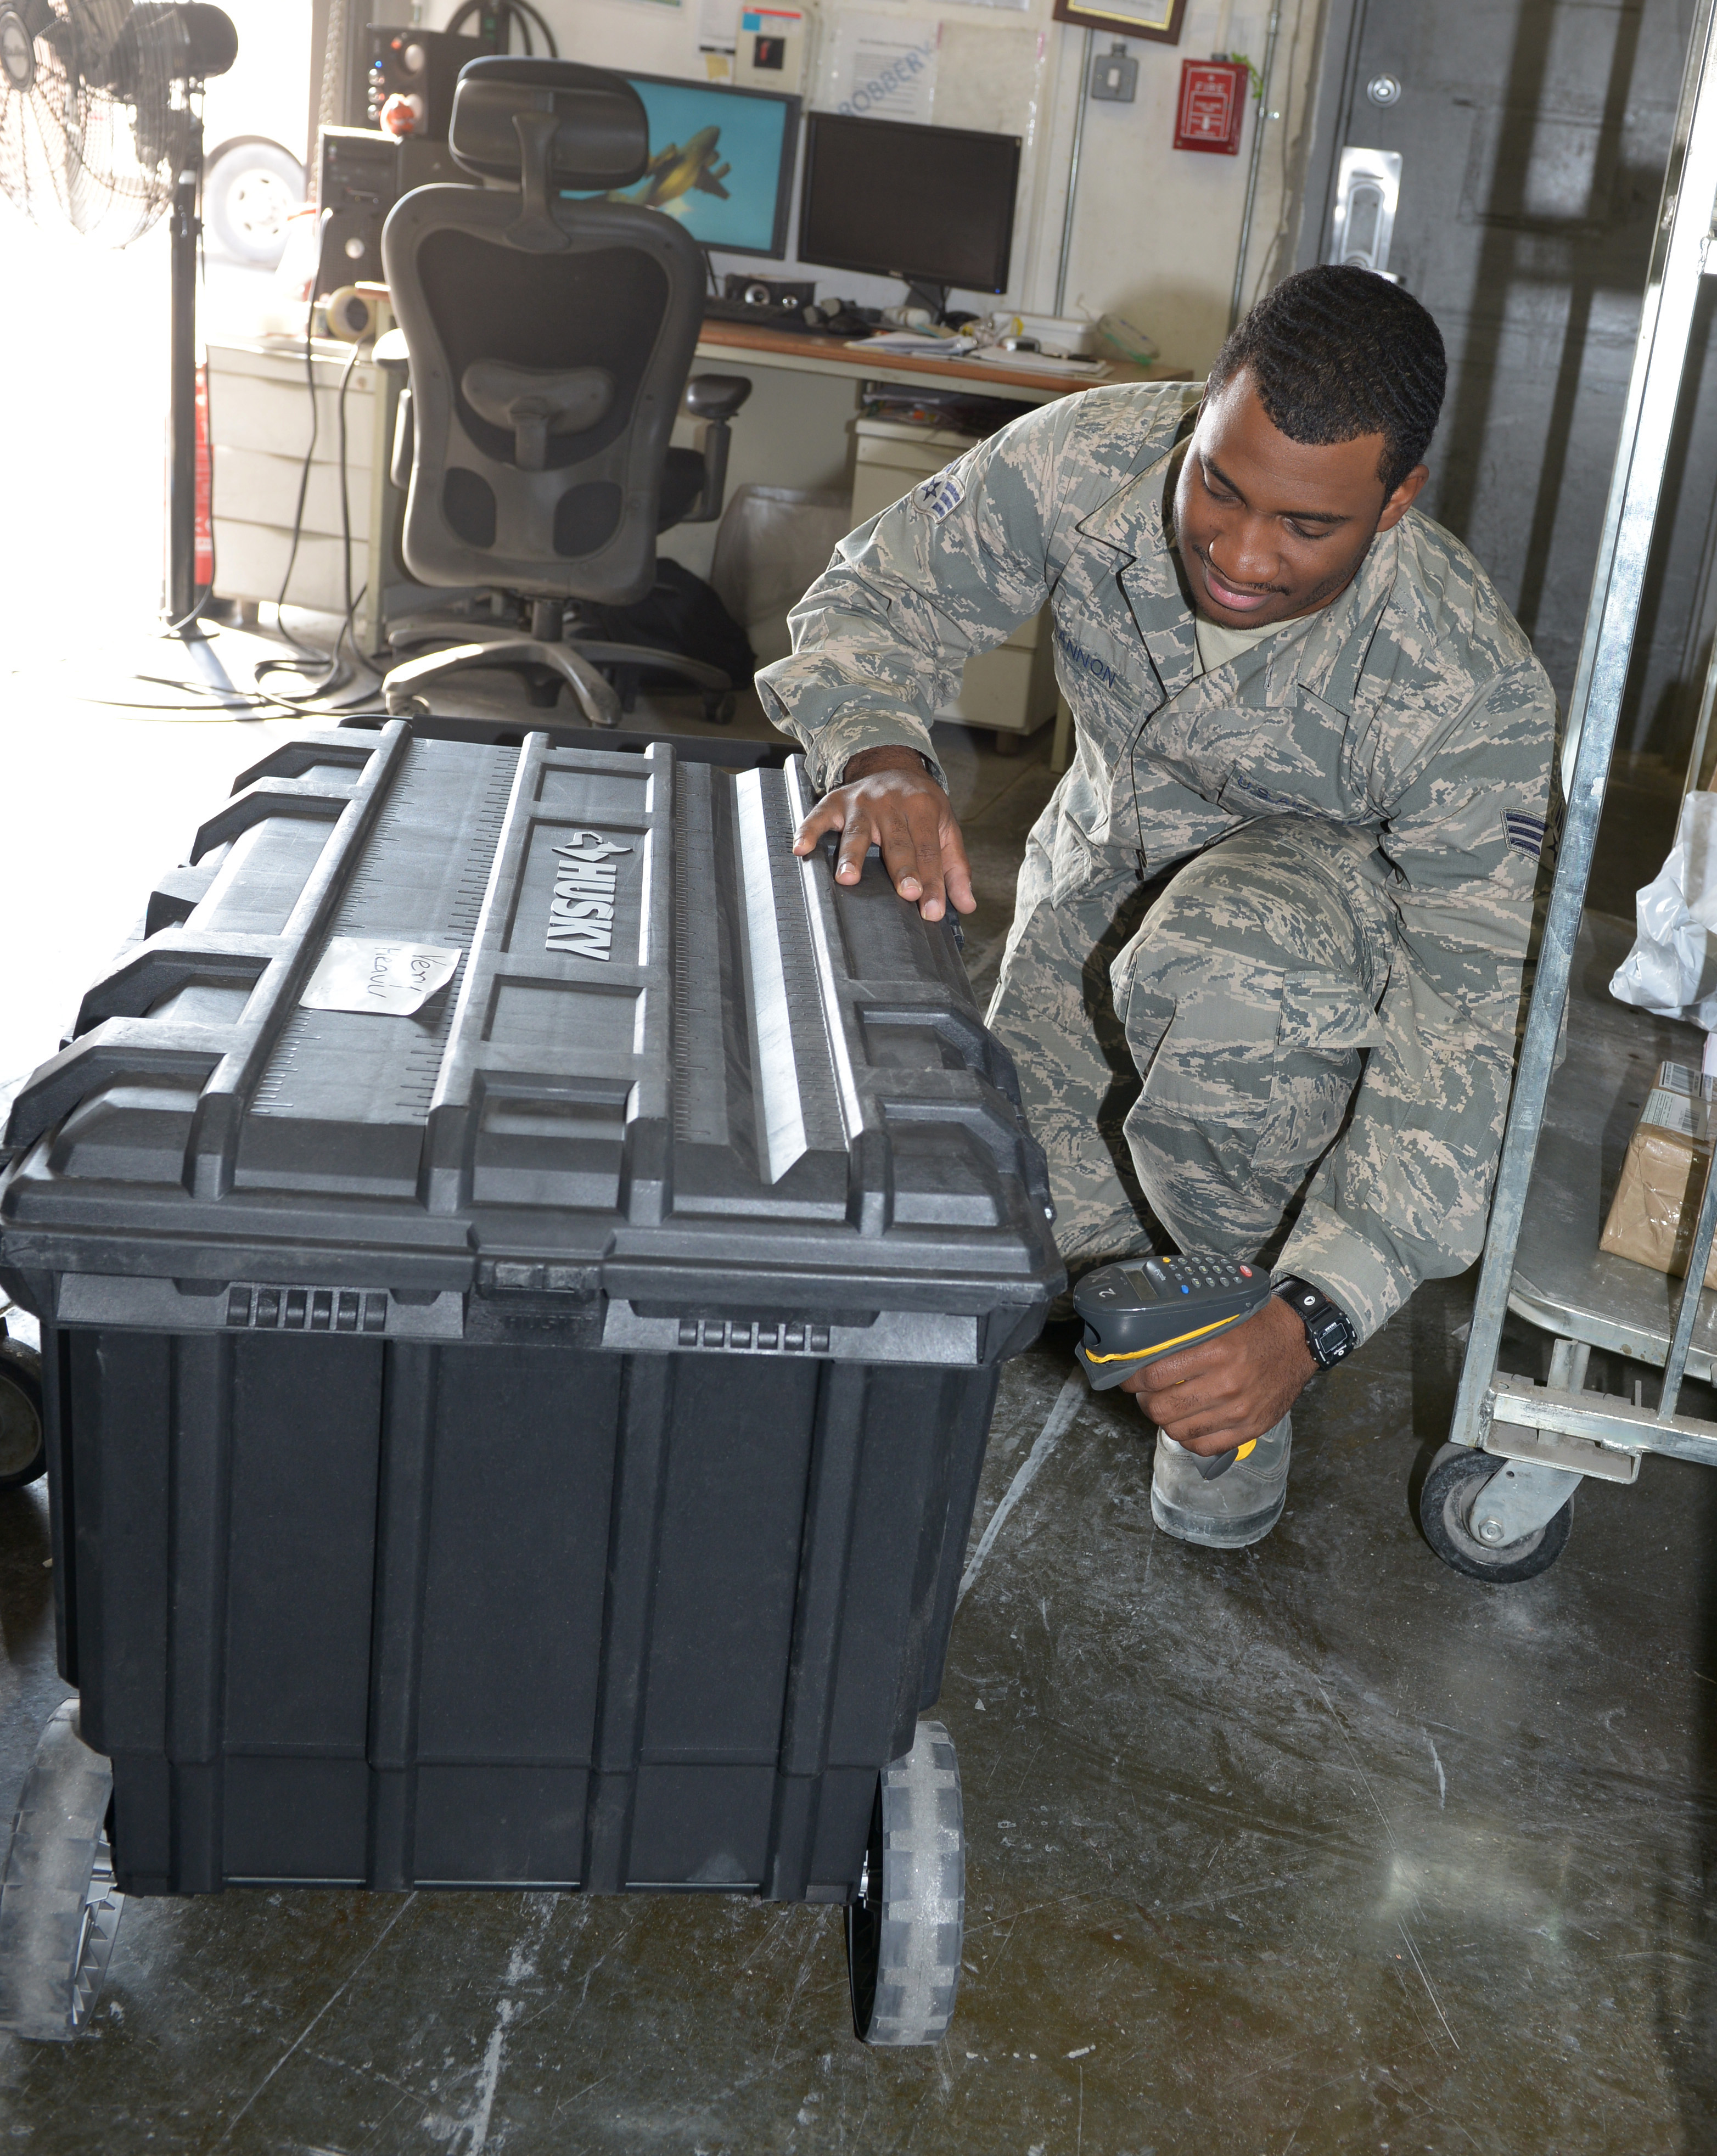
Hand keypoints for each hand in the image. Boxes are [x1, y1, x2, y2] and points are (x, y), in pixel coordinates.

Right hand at [791, 746, 975, 921]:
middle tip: (907, 894)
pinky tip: (801, 849)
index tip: (933, 911)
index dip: (933, 882)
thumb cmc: (920, 804)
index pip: (928, 852)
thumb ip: (955, 867)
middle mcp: (891, 803)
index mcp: (922, 808)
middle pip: (898, 842)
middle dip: (903, 869)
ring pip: (857, 832)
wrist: (892, 764)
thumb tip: (966, 905)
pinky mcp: (835, 801)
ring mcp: (861, 802)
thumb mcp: (945, 828)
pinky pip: (819, 817)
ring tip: (848, 879)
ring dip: (852, 856)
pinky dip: (808, 832)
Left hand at [1121, 1294, 1314, 1453]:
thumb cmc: (1257, 1325)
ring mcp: (1240, 1410)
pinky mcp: (1251, 1428)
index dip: (1133, 1379)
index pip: (1154, 1375)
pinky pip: (1205, 1446)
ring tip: (1167, 1407)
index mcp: (1216, 1351)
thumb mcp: (1220, 1319)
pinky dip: (1189, 1438)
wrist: (1299, 1339)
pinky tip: (1188, 1423)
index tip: (1128, 1377)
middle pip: (1161, 1408)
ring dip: (1165, 1420)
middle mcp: (1227, 1384)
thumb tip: (1144, 1351)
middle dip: (1144, 1402)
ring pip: (1178, 1430)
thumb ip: (1186, 1335)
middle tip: (1145, 1394)